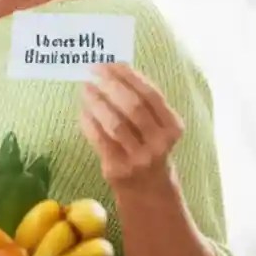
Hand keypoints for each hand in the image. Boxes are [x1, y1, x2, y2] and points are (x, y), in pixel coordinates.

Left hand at [79, 63, 184, 190]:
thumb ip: (142, 105)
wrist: (148, 192)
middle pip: (133, 107)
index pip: (151, 95)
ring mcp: (139, 157)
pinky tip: (82, 111)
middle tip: (93, 70)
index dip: (129, 76)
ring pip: (115, 123)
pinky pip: (100, 139)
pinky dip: (88, 122)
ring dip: (97, 101)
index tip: (111, 63)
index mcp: (172, 126)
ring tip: (85, 88)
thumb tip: (113, 70)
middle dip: (111, 85)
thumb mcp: (156, 128)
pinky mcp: (118, 168)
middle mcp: (160, 142)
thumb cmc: (148, 149)